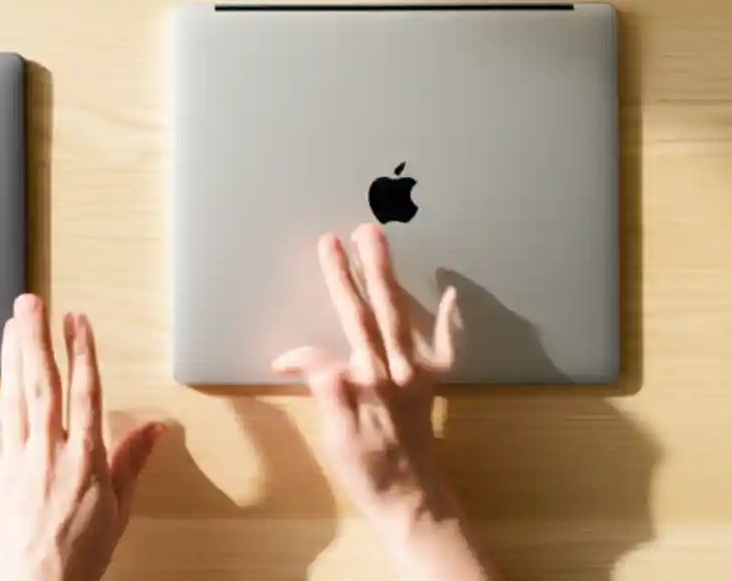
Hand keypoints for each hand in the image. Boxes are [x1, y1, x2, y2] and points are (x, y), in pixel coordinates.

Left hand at [0, 295, 162, 580]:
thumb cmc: (77, 557)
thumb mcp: (117, 511)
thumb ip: (130, 462)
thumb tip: (153, 427)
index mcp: (85, 460)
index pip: (85, 390)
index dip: (82, 350)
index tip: (77, 320)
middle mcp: (48, 453)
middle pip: (42, 381)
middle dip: (36, 336)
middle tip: (31, 303)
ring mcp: (14, 461)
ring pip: (14, 395)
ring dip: (13, 355)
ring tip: (13, 324)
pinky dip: (0, 399)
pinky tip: (1, 380)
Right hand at [274, 224, 495, 580]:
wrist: (414, 499)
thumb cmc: (368, 471)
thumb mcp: (336, 435)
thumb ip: (324, 389)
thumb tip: (297, 357)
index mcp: (365, 382)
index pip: (323, 352)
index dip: (299, 355)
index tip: (281, 363)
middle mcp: (393, 369)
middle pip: (369, 311)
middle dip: (356, 271)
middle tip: (349, 232)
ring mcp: (415, 373)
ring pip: (398, 314)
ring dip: (386, 275)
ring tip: (377, 241)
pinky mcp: (430, 383)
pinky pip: (443, 345)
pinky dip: (447, 318)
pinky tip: (450, 293)